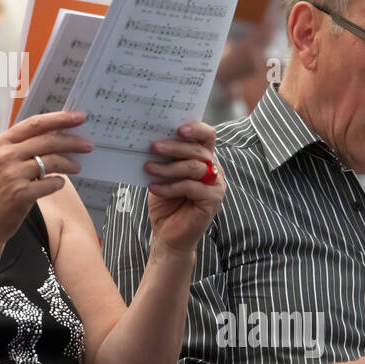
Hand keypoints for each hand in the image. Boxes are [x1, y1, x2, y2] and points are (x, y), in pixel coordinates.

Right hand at [0, 111, 91, 244]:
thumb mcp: (0, 163)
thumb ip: (21, 148)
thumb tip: (54, 137)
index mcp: (0, 143)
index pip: (34, 124)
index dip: (58, 119)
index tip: (77, 117)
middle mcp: (5, 156)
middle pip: (47, 141)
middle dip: (71, 141)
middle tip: (87, 144)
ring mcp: (12, 175)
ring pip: (51, 161)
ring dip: (69, 163)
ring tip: (77, 166)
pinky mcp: (21, 194)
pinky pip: (50, 183)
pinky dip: (58, 182)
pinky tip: (60, 183)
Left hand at [145, 122, 223, 253]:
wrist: (168, 236)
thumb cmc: (166, 203)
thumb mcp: (162, 176)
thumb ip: (164, 158)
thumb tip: (152, 139)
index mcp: (204, 158)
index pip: (207, 136)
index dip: (196, 128)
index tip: (178, 128)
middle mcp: (214, 169)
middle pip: (199, 150)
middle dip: (175, 147)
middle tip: (153, 146)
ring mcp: (216, 185)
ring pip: (194, 167)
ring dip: (168, 167)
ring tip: (148, 167)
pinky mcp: (213, 201)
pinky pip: (191, 187)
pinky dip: (169, 186)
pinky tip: (153, 187)